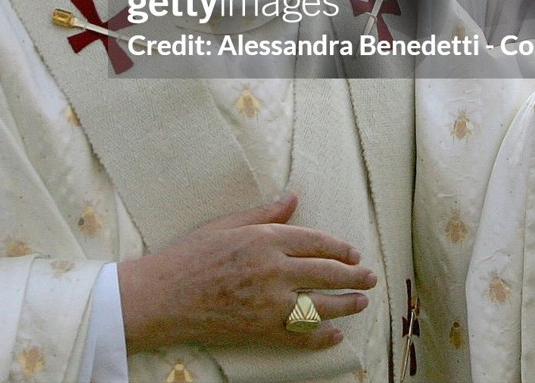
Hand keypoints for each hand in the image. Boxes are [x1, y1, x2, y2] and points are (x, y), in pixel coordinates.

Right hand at [119, 192, 375, 352]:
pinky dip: (321, 337)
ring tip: (361, 302)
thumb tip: (293, 198)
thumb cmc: (192, 254)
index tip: (353, 252)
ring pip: (320, 306)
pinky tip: (335, 335)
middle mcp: (272, 272)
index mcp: (264, 241)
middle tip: (370, 278)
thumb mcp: (228, 224)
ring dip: (345, 305)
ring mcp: (269, 305)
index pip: (315, 242)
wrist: (164, 295)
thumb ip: (265, 214)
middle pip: (326, 274)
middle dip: (353, 276)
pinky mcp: (261, 331)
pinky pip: (300, 336)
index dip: (339, 248)